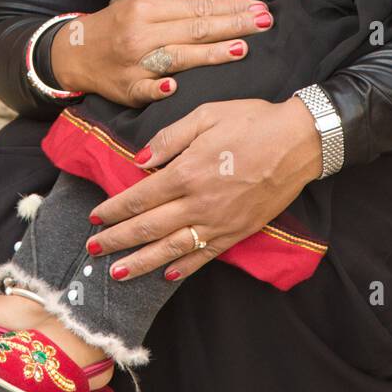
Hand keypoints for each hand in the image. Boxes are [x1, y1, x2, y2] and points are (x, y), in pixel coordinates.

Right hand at [50, 0, 274, 105]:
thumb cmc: (118, 27)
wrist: (74, 53)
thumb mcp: (147, 7)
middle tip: (265, 23)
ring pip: (177, 57)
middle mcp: (141, 33)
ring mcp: (134, 62)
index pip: (198, 8)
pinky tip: (176, 86)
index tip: (261, 8)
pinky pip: (146, 89)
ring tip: (241, 49)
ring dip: (210, 54)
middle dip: (232, 26)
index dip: (232, 8)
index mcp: (147, 9)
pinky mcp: (127, 89)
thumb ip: (188, 5)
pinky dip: (159, 87)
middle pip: (194, 30)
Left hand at [84, 96, 323, 280]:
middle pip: (148, 227)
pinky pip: (205, 255)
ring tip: (118, 273)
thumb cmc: (252, 122)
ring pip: (171, 248)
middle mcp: (198, 202)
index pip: (139, 198)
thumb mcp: (206, 116)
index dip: (114, 211)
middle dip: (117, 240)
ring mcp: (218, 221)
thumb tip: (141, 160)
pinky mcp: (237, 232)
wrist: (299, 142)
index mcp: (186, 172)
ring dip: (141, 262)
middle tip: (93, 249)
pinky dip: (184, 267)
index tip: (95, 219)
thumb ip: (170, 138)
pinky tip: (167, 275)